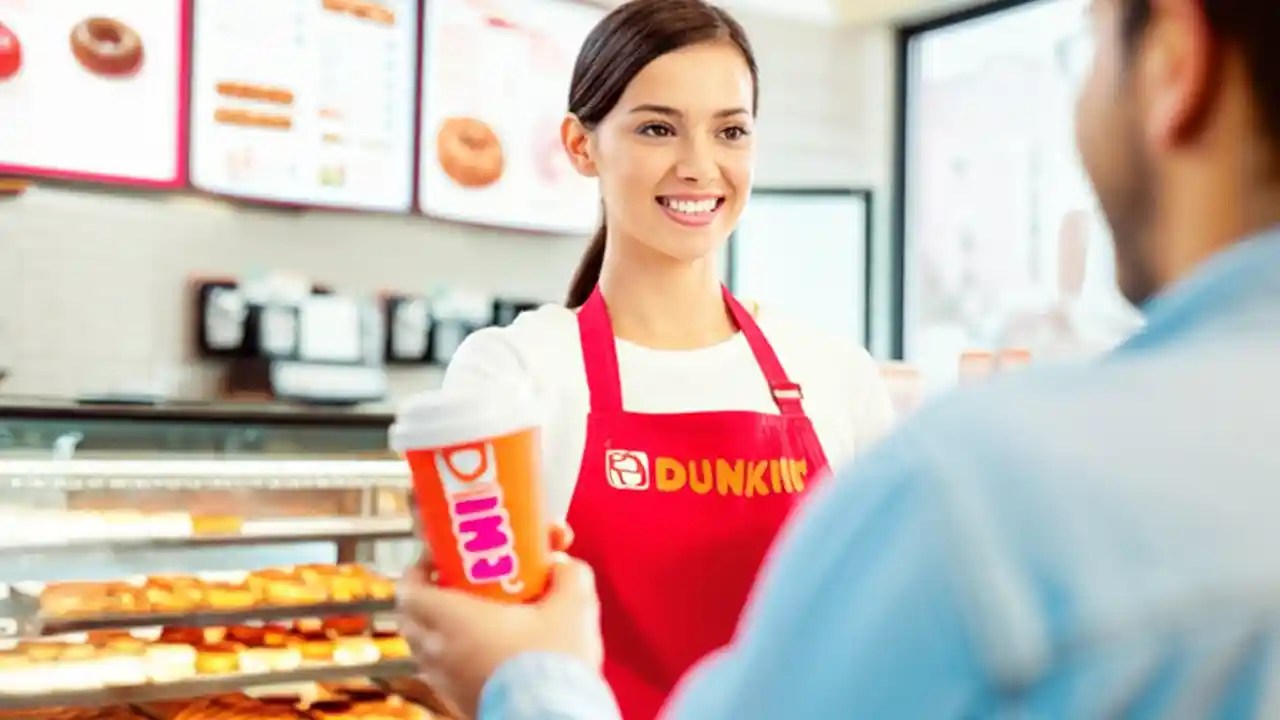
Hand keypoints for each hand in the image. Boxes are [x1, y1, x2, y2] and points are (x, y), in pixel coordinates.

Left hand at [397, 526, 601, 718]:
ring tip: (476, 619)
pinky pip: (444, 675)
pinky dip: (456, 659)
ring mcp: (446, 683)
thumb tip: (563, 565)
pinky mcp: (460, 704)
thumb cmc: (553, 665)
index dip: (418, 570)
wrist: (554, 717)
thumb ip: (569, 574)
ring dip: (442, 631)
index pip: (409, 589)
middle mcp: (440, 653)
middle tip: (456, 585)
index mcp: (454, 620)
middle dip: (428, 598)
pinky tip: (491, 653)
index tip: (437, 561)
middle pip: (411, 619)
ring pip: (426, 649)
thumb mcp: (573, 605)